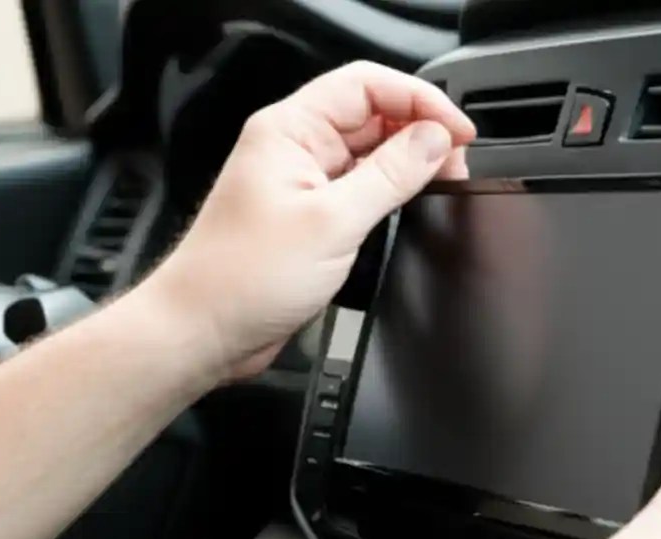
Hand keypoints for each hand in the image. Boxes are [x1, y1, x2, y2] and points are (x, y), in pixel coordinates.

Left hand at [140, 61, 475, 381]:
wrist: (204, 330)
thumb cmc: (240, 279)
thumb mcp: (332, 222)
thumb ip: (390, 176)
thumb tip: (434, 140)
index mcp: (289, 130)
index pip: (367, 85)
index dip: (420, 100)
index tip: (457, 130)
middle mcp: (294, 147)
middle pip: (373, 114)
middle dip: (420, 130)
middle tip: (455, 162)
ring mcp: (303, 180)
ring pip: (371, 151)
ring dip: (409, 162)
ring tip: (441, 182)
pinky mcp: (310, 214)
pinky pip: (361, 186)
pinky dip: (391, 191)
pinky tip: (410, 206)